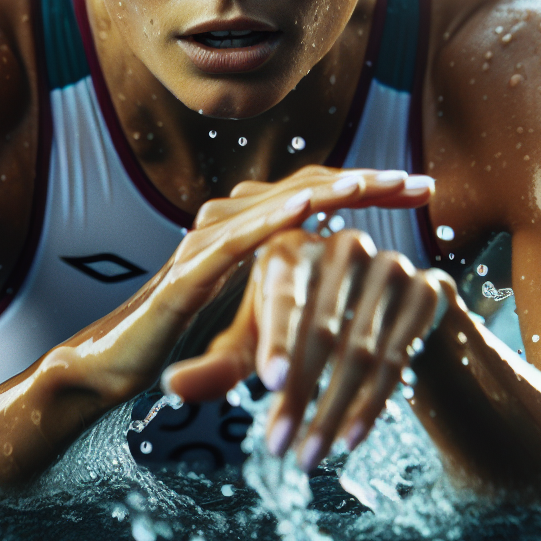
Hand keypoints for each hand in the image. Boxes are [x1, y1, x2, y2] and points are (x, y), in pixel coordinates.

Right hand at [153, 166, 433, 324]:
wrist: (117, 358)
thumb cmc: (183, 331)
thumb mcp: (252, 304)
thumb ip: (287, 282)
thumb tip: (333, 262)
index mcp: (249, 227)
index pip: (317, 193)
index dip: (369, 187)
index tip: (421, 190)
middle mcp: (229, 222)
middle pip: (308, 187)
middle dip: (369, 182)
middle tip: (423, 184)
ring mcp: (206, 242)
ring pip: (278, 203)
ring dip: (332, 190)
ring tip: (380, 183)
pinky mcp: (189, 274)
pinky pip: (239, 240)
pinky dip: (275, 219)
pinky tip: (310, 207)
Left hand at [164, 222, 449, 472]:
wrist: (383, 318)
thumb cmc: (304, 326)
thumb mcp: (261, 341)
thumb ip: (221, 362)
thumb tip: (169, 385)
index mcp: (295, 246)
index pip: (285, 296)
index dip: (277, 340)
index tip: (269, 384)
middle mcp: (345, 246)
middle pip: (322, 330)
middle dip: (299, 395)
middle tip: (278, 448)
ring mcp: (392, 266)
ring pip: (361, 350)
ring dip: (333, 410)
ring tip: (308, 458)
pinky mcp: (428, 290)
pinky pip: (399, 355)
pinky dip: (372, 404)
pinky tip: (350, 440)